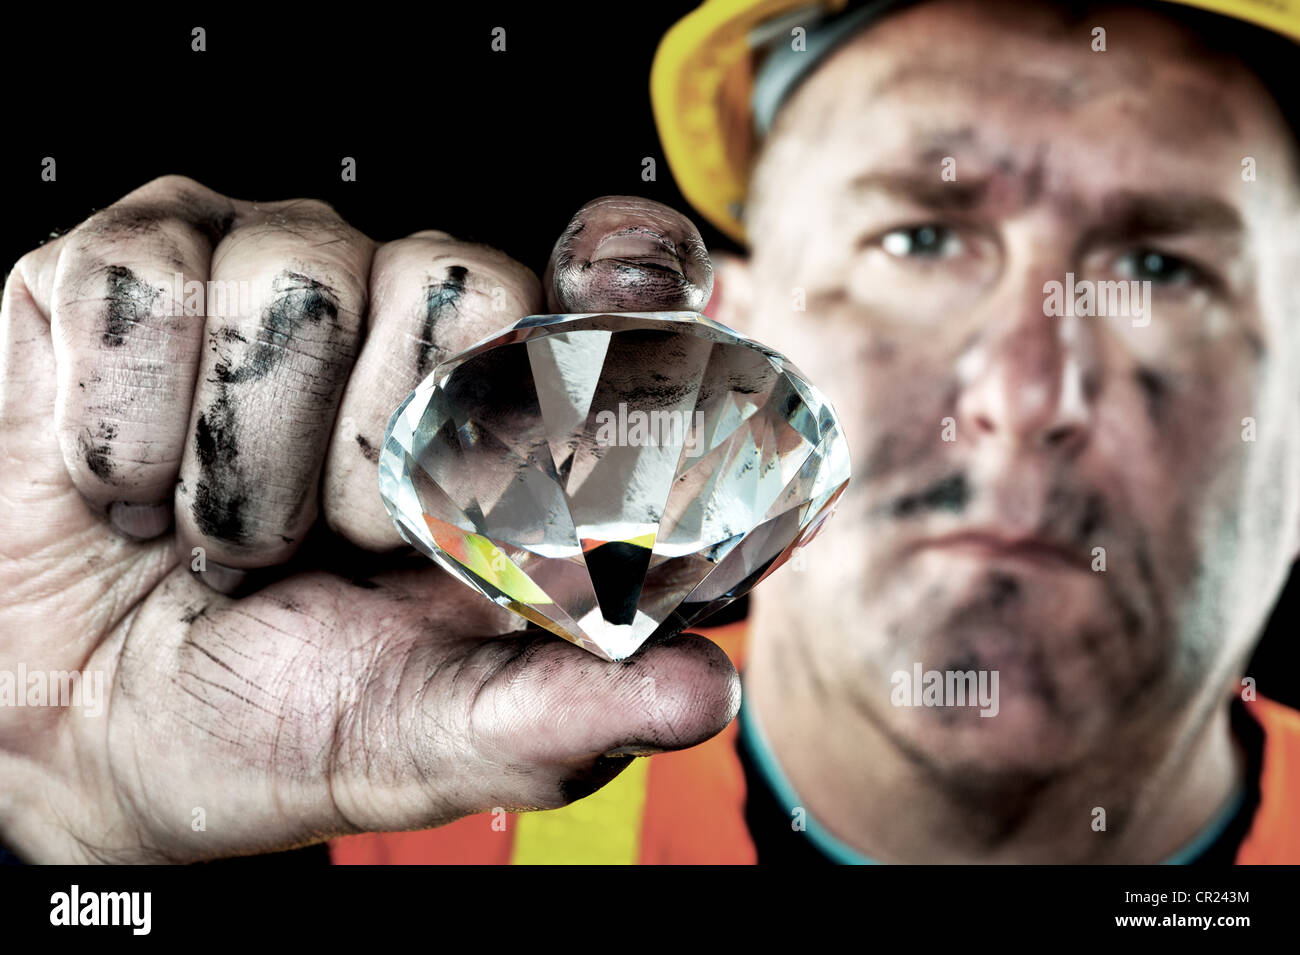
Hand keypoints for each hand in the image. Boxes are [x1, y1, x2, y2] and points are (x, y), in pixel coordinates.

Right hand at [0, 178, 733, 862]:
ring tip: (228, 534)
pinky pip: (140, 291)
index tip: (614, 336)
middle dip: (383, 458)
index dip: (627, 285)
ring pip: (295, 281)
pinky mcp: (134, 269)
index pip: (613, 272)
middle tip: (335, 544)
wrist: (79, 732)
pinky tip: (132, 487)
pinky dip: (122, 434)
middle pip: (458, 282)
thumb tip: (708, 688)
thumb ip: (566, 709)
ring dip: (245, 465)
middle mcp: (404, 315)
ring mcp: (271, 271)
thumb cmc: (274, 718)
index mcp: (505, 409)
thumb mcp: (435, 733)